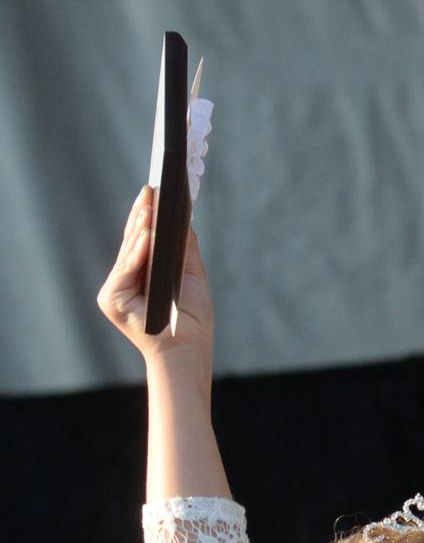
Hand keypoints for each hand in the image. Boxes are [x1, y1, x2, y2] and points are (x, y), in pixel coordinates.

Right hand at [97, 188, 213, 369]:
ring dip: (139, 227)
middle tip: (151, 189)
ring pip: (129, 252)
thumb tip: (184, 218)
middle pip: (134, 241)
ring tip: (149, 205)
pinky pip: (126, 270)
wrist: (187, 352)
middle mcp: (125, 280)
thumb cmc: (192, 321)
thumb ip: (185, 250)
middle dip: (143, 214)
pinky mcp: (111, 300)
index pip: (143, 240)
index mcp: (142, 275)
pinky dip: (137, 252)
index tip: (156, 190)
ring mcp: (116, 290)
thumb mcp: (192, 278)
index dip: (149, 215)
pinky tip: (146, 234)